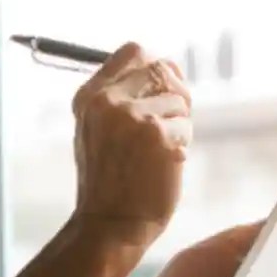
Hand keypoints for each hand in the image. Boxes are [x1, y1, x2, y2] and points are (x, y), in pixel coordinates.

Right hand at [70, 43, 191, 242]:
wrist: (109, 224)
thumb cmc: (111, 180)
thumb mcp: (100, 130)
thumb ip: (123, 97)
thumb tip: (166, 67)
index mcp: (90, 96)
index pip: (133, 51)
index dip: (157, 65)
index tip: (165, 87)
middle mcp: (107, 100)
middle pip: (162, 68)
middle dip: (176, 93)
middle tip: (173, 121)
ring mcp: (131, 116)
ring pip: (179, 99)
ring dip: (180, 124)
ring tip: (161, 151)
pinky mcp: (156, 135)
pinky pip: (186, 126)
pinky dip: (183, 145)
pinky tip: (166, 164)